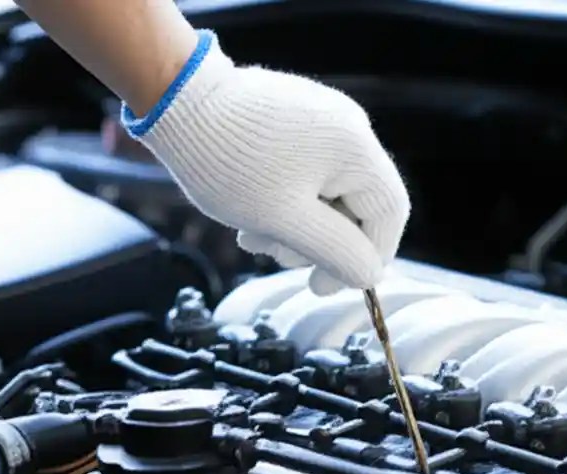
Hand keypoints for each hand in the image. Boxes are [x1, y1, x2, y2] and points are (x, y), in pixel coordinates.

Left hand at [124, 32, 409, 294]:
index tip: (326, 283)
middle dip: (316, 241)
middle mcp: (348, 127)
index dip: (368, 258)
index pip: (389, 213)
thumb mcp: (286, 221)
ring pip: (327, 193)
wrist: (176, 98)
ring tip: (250, 235)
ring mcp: (322, 118)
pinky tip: (248, 212)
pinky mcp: (296, 117)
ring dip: (294, 225)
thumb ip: (336, 252)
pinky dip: (284, 199)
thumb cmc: (228, 161)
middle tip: (273, 256)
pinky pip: (307, 171)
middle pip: (355, 205)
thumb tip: (369, 276)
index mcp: (356, 148)